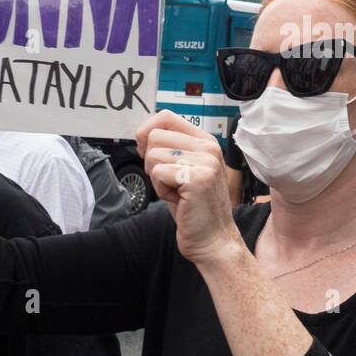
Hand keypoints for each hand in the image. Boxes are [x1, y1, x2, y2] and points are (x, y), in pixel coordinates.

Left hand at [136, 110, 241, 265]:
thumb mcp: (183, 170)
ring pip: (153, 155)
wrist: (213, 239)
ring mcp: (205, 161)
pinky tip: (179, 199)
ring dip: (157, 179)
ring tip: (177, 191)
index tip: (151, 154)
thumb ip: (168, 149)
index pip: (166, 116)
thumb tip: (142, 134)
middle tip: (170, 181)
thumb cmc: (195, 207)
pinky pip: (158, 173)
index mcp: (205, 141)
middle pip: (154, 135)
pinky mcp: (197, 178)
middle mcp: (208, 147)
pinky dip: (161, 190)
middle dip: (151, 161)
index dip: (148, 133)